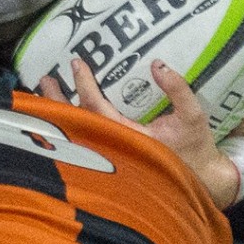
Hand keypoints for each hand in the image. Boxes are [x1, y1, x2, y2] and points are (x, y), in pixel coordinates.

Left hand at [43, 59, 243, 206]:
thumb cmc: (194, 147)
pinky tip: (58, 113)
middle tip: (45, 79)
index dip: (85, 86)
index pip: (97, 110)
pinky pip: (84, 138)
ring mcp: (110, 155)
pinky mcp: (112, 157)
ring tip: (44, 92)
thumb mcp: (193, 117)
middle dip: (59, 101)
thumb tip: (158, 65)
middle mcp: (113, 148)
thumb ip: (179, 91)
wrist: (199, 179)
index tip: (76, 63)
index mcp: (128, 138)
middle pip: (77, 123)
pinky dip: (69, 124)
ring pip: (76, 133)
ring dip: (59, 112)